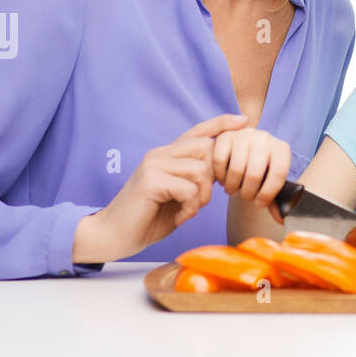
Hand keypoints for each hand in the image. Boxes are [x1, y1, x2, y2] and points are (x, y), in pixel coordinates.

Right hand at [75, 113, 247, 261]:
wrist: (111, 236)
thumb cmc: (147, 218)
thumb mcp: (176, 195)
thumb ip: (194, 179)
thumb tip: (222, 171)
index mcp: (167, 155)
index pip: (199, 131)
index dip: (221, 124)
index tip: (244, 120)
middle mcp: (160, 154)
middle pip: (207, 148)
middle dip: (213, 177)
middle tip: (201, 200)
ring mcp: (154, 164)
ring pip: (201, 170)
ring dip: (201, 198)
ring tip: (187, 211)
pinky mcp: (151, 180)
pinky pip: (189, 189)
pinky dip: (190, 208)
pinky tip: (179, 218)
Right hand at [212, 124, 291, 209]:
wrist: (246, 150)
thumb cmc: (261, 172)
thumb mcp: (271, 182)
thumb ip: (276, 200)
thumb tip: (281, 218)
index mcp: (281, 149)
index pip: (278, 174)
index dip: (267, 194)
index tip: (259, 204)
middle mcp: (265, 138)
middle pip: (254, 173)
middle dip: (248, 193)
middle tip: (245, 197)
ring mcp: (245, 135)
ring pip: (236, 169)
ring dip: (233, 186)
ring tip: (234, 190)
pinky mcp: (226, 136)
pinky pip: (219, 160)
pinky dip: (220, 176)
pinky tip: (224, 179)